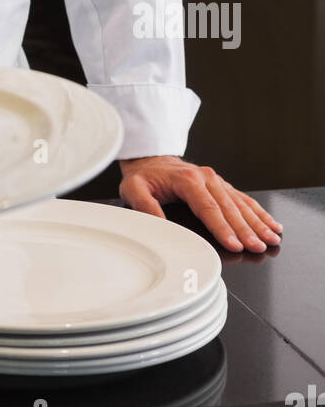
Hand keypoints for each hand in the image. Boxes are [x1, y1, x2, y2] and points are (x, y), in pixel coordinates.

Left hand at [118, 155, 282, 252]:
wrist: (149, 159)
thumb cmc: (143, 176)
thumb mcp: (134, 189)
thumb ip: (146, 207)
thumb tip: (160, 226)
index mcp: (186, 179)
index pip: (208, 207)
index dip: (223, 228)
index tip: (234, 244)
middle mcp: (205, 177)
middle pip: (229, 207)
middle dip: (246, 229)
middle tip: (259, 247)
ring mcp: (215, 180)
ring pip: (240, 203)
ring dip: (257, 222)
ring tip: (272, 238)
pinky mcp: (220, 185)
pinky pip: (242, 199)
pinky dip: (258, 212)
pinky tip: (271, 224)